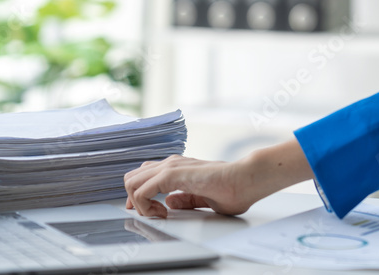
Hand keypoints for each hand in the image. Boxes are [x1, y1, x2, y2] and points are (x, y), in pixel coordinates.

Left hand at [123, 155, 250, 218]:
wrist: (247, 179)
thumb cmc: (234, 188)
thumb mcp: (204, 198)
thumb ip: (186, 199)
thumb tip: (170, 202)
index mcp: (178, 168)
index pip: (143, 176)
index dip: (141, 197)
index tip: (157, 212)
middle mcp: (171, 163)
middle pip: (132, 177)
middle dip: (135, 199)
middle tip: (153, 213)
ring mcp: (171, 166)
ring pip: (131, 181)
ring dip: (138, 202)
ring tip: (159, 213)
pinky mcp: (173, 174)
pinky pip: (141, 190)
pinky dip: (144, 206)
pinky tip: (162, 213)